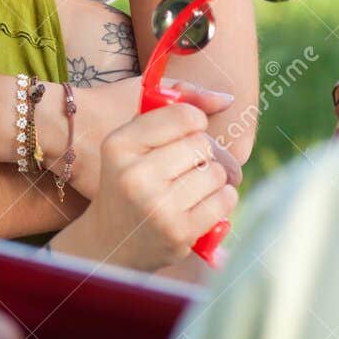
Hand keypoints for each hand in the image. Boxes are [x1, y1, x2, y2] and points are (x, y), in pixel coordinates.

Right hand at [51, 102, 239, 271]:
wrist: (112, 240)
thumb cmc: (129, 180)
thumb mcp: (133, 140)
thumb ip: (171, 110)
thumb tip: (226, 98)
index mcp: (119, 145)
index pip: (183, 116)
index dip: (195, 121)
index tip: (189, 131)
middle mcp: (134, 176)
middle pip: (202, 144)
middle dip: (202, 152)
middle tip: (187, 165)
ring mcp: (157, 207)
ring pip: (216, 172)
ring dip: (213, 177)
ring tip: (192, 186)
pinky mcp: (178, 232)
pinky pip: (224, 200)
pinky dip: (222, 198)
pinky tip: (203, 203)